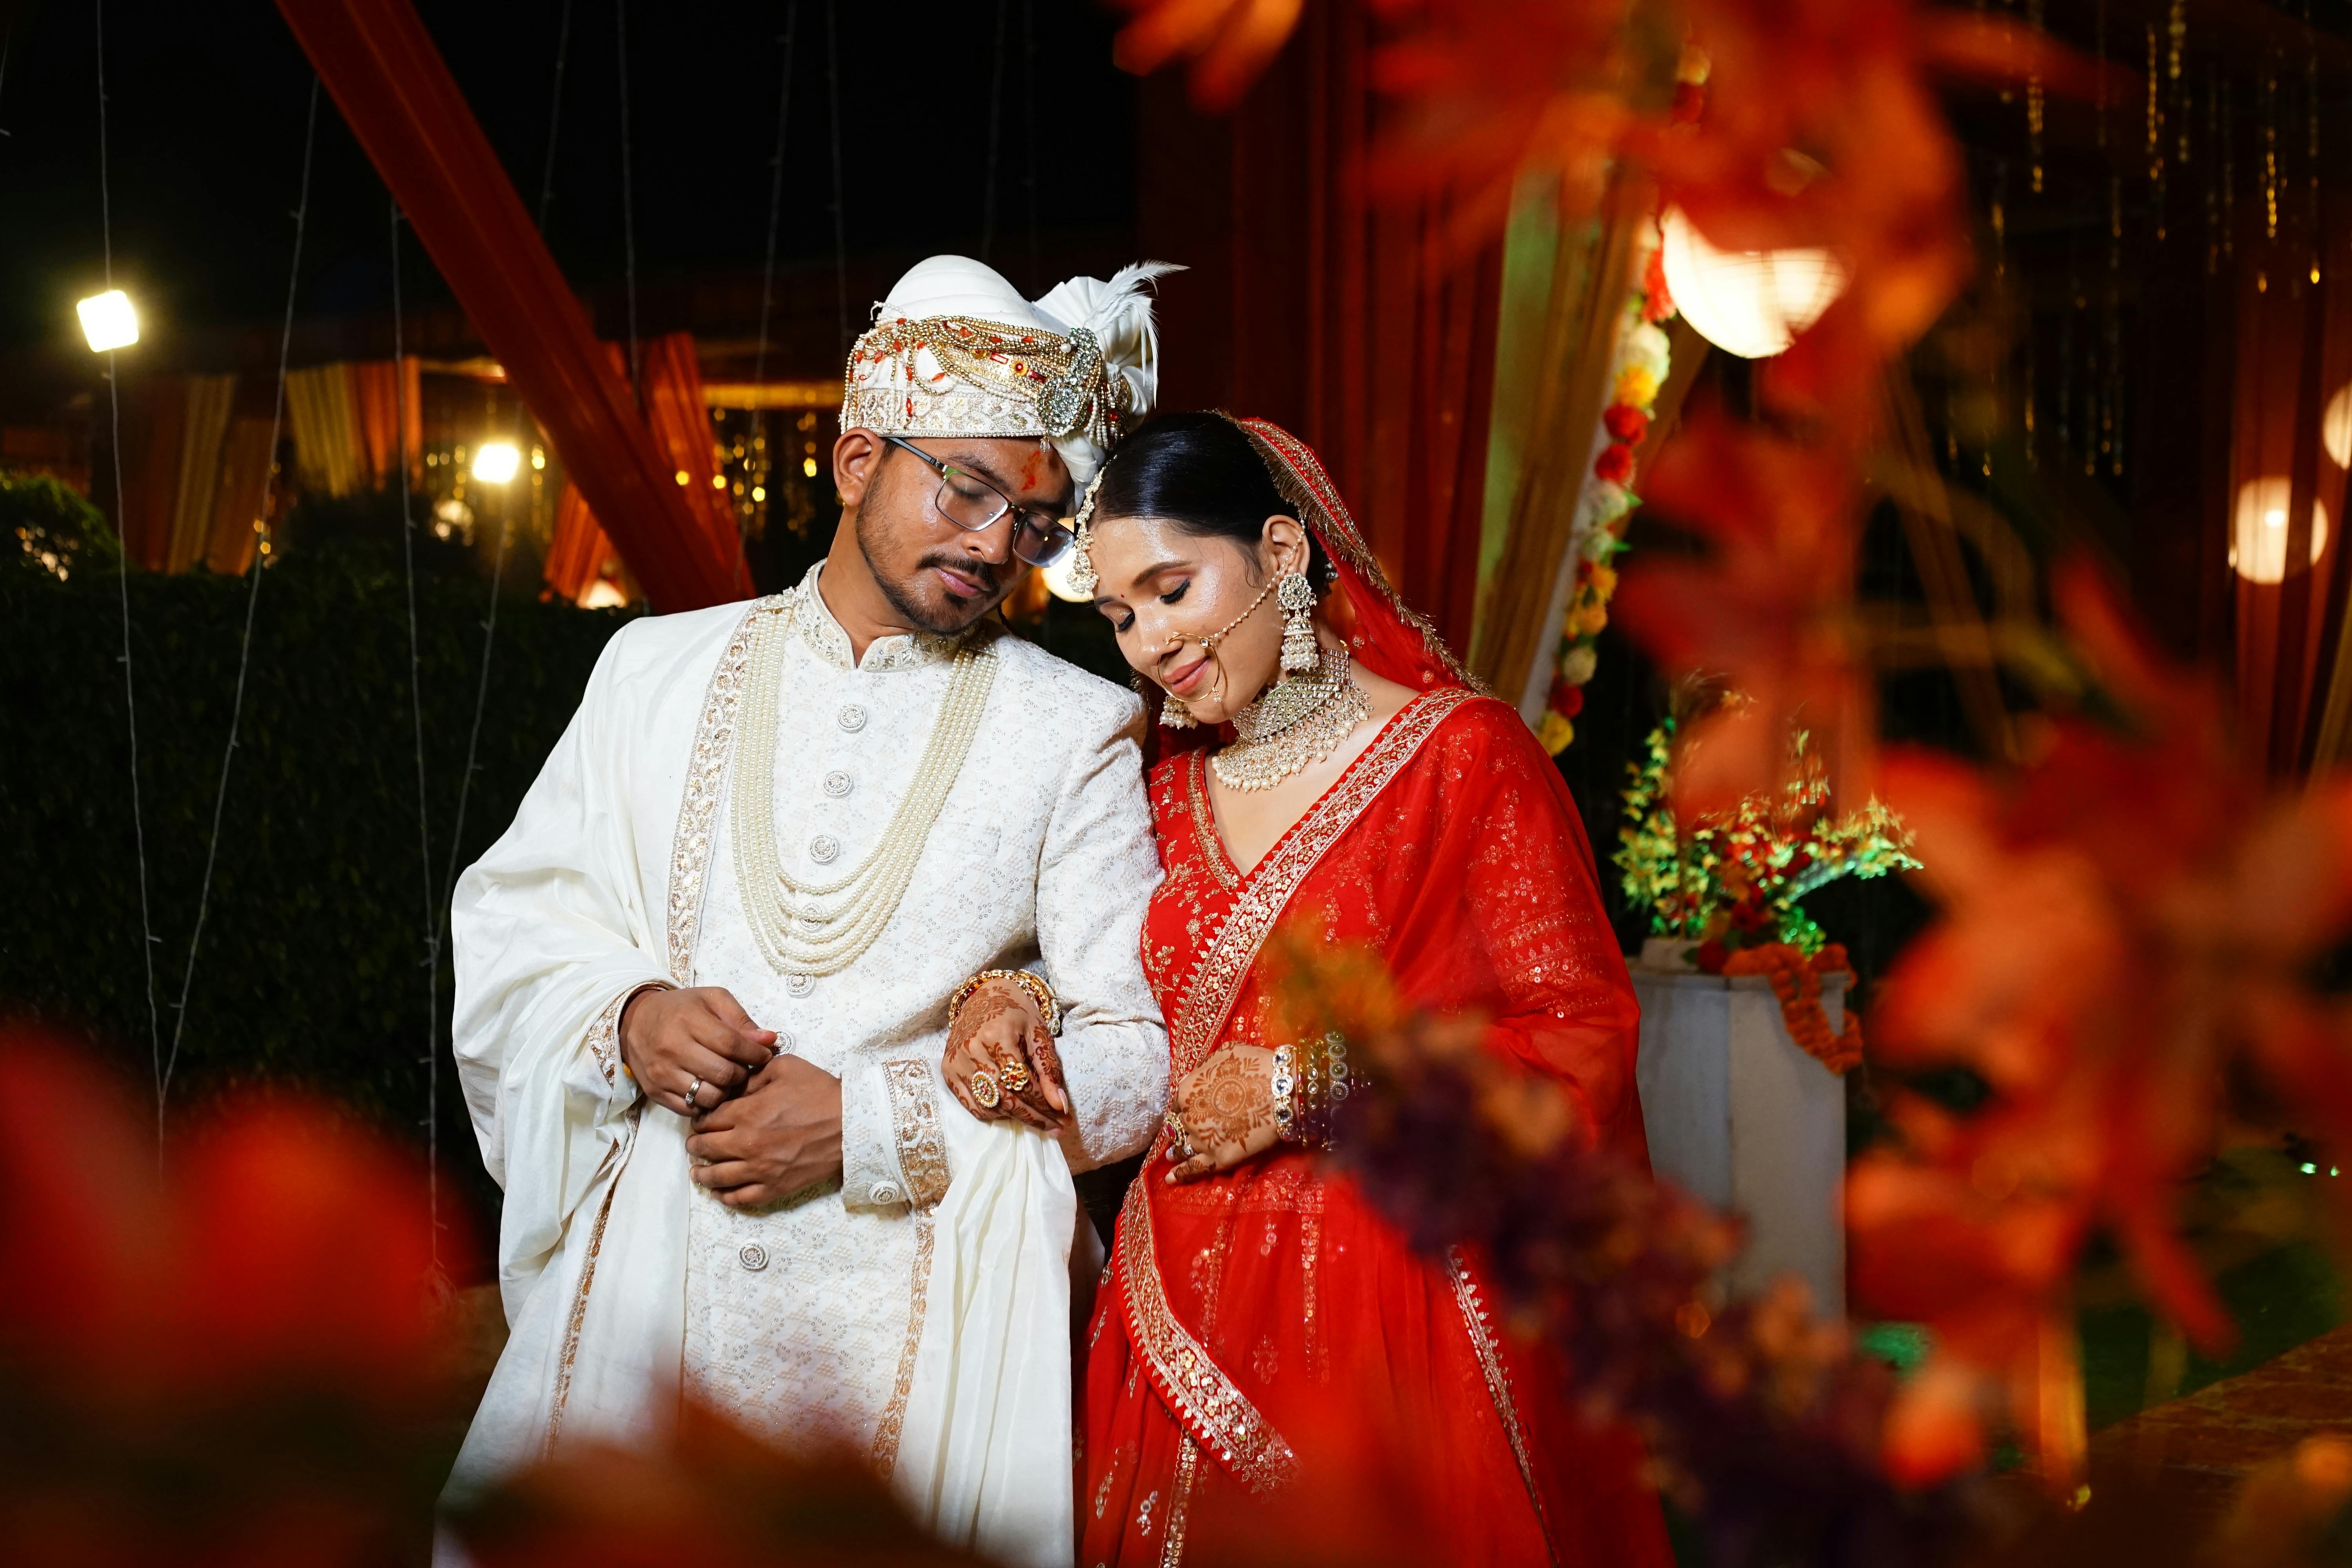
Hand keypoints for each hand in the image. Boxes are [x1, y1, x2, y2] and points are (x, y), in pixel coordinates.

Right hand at [618, 985, 775, 1117]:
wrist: (636, 1022)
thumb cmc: (682, 1009)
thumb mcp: (712, 1000)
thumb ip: (741, 1019)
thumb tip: (769, 1040)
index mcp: (689, 1020)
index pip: (732, 1044)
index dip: (754, 1053)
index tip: (764, 1055)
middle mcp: (672, 1048)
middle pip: (723, 1074)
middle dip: (742, 1074)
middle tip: (743, 1068)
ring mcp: (662, 1074)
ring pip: (709, 1097)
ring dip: (725, 1091)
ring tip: (725, 1078)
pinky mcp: (655, 1093)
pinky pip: (691, 1109)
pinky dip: (705, 1103)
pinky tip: (708, 1088)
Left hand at [684, 1054, 843, 1207]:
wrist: (851, 1123)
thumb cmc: (819, 1092)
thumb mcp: (784, 1067)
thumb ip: (752, 1073)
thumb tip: (733, 1083)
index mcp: (746, 1113)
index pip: (707, 1120)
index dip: (700, 1121)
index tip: (701, 1121)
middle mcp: (746, 1144)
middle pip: (705, 1149)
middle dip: (696, 1145)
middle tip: (695, 1144)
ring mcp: (760, 1170)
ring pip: (717, 1177)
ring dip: (702, 1174)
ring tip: (698, 1172)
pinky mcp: (774, 1187)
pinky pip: (740, 1198)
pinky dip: (725, 1196)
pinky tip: (719, 1192)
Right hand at [940, 978, 1067, 1131]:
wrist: (983, 996)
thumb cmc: (1016, 1013)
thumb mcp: (1038, 1033)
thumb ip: (1048, 1069)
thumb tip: (1061, 1105)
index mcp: (997, 1036)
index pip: (1022, 1082)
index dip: (1044, 1104)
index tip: (1063, 1117)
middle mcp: (972, 1051)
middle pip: (1006, 1098)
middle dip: (1034, 1117)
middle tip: (1056, 1128)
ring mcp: (957, 1063)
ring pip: (989, 1105)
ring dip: (1016, 1119)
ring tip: (1039, 1121)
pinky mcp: (948, 1071)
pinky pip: (972, 1105)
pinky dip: (993, 1114)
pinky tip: (1012, 1114)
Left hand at [1165, 1045, 1280, 1182]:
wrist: (1281, 1090)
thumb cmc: (1256, 1067)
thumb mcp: (1225, 1054)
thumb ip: (1205, 1067)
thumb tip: (1195, 1075)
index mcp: (1187, 1091)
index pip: (1178, 1102)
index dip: (1184, 1106)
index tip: (1188, 1110)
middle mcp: (1189, 1117)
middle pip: (1181, 1125)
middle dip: (1182, 1127)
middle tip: (1180, 1133)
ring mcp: (1203, 1140)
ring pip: (1184, 1148)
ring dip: (1177, 1151)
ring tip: (1171, 1156)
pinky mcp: (1219, 1158)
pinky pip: (1195, 1169)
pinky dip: (1182, 1175)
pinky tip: (1172, 1179)